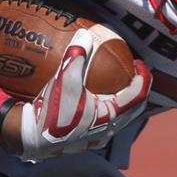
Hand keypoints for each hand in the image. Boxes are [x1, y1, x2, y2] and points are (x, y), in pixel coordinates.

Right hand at [16, 27, 150, 158]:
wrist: (33, 139)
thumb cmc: (52, 112)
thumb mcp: (63, 80)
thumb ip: (76, 56)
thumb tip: (84, 35)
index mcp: (111, 115)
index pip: (139, 95)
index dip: (144, 77)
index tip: (138, 62)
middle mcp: (110, 128)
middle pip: (136, 107)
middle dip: (139, 89)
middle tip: (133, 72)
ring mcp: (100, 137)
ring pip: (123, 117)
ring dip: (125, 100)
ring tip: (118, 84)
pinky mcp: (89, 141)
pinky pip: (109, 123)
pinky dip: (111, 109)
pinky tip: (98, 100)